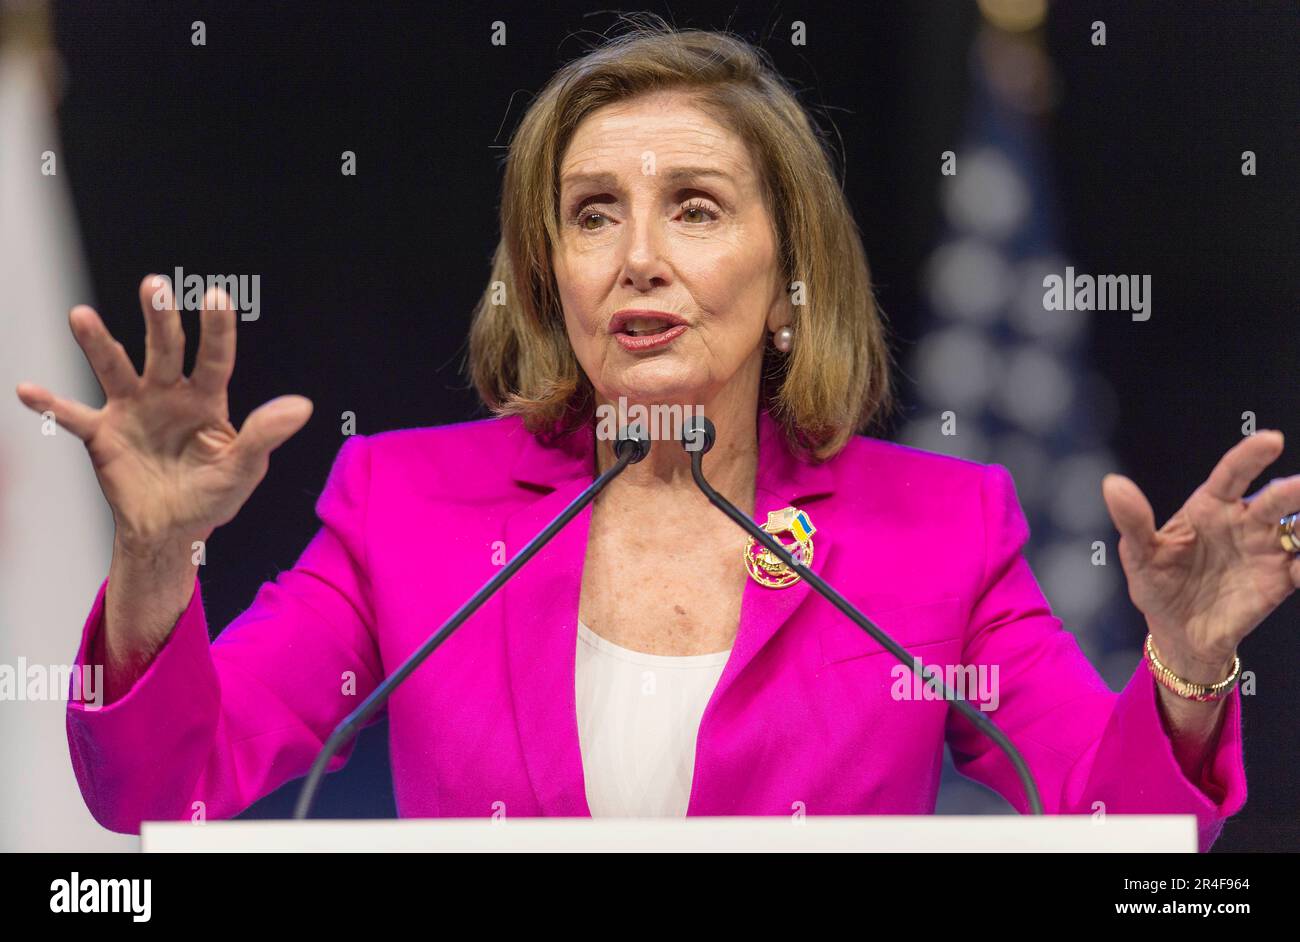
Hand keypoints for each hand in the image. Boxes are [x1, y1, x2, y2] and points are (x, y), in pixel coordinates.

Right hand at [15, 274, 312, 555]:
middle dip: (159, 318)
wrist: (172, 530)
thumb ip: (266, 435)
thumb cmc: (213, 495)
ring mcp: (132, 410)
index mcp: (207, 400)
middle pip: (164, 349)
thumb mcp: (244, 469)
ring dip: (98, 343)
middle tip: (154, 284)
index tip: (217, 295)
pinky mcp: (102, 435)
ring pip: (114, 368)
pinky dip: (50, 404)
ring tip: (80, 315)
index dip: (217, 328)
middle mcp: (168, 394)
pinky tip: (27, 390)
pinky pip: (73, 416)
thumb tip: (303, 406)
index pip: (215, 358)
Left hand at [1102, 430, 1298, 684]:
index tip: (1270, 440)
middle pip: (1274, 500)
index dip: (1249, 456)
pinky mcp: (1281, 580)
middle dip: (1291, 491)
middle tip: (1299, 487)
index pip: (1231, 475)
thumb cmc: (1156, 585)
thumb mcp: (1138, 555)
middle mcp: (1244, 523)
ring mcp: (1266, 550)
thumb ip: (1132, 521)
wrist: (1177, 634)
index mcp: (1209, 508)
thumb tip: (1112, 483)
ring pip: (1299, 529)